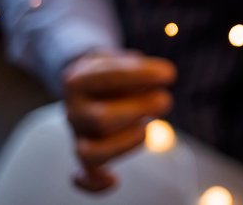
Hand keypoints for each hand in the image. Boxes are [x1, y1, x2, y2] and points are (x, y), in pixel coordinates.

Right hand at [62, 52, 175, 191]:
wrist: (89, 82)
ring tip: (148, 127)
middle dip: (140, 110)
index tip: (169, 73)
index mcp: (77, 80)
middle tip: (165, 100)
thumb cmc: (114, 69)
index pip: (105, 78)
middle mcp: (73, 110)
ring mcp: (79, 134)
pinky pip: (85, 174)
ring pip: (91, 153)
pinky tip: (113, 181)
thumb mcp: (119, 58)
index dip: (139, 76)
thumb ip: (134, 67)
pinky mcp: (86, 153)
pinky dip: (94, 184)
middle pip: (101, 120)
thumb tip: (162, 77)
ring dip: (126, 143)